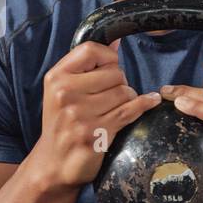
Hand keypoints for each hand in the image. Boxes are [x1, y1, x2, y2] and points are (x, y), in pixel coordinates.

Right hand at [33, 40, 162, 187]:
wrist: (54, 162)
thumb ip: (87, 65)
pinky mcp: (96, 133)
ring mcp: (80, 115)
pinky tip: (149, 101)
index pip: (91, 50)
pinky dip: (144, 104)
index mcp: (56, 78)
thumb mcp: (63, 89)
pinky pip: (130, 111)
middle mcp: (66, 94)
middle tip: (109, 95)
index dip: (107, 57)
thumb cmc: (61, 122)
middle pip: (114, 72)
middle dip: (119, 82)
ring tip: (114, 107)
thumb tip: (116, 40)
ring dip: (127, 98)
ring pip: (124, 92)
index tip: (108, 68)